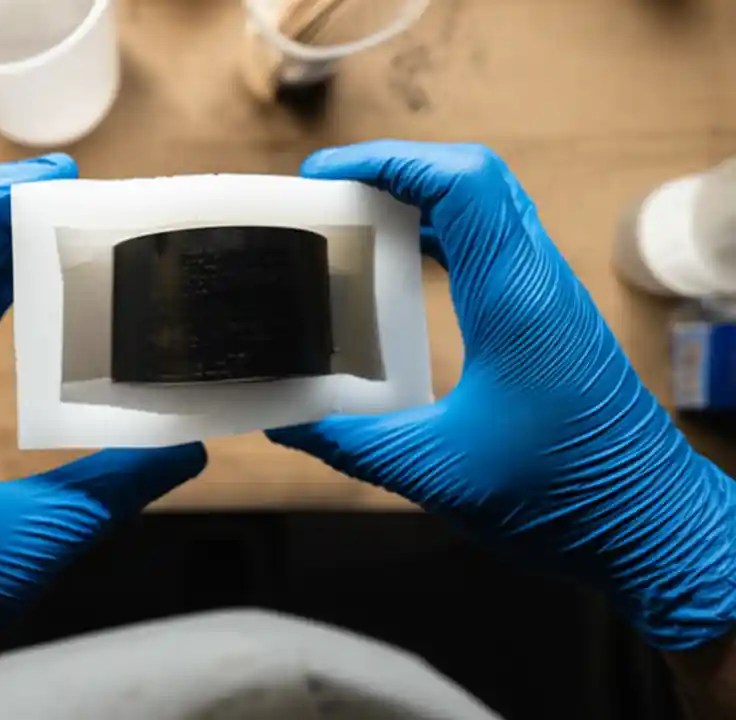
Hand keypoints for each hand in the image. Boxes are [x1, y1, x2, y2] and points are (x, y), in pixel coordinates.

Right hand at [270, 141, 735, 649]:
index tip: (325, 175)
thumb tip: (285, 422)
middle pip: (474, 177)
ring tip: (357, 218)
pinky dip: (445, 234)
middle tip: (331, 190)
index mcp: (513, 301)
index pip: (459, 182)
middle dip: (397, 168)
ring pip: (489, 206)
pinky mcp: (552, 318)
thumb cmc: (561, 499)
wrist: (647, 528)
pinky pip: (495, 244)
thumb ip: (349, 443)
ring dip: (422, 197)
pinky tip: (404, 265)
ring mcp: (551, 296)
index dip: (388, 161)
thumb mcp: (434, 471)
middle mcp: (539, 283)